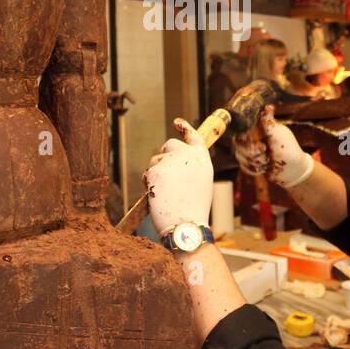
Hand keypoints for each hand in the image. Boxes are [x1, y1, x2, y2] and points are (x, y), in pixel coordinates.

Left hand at [143, 118, 213, 238]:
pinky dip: (149, 185)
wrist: (186, 226)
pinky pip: (147, 174)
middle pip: (169, 145)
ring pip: (155, 161)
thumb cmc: (193, 210)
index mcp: (202, 159)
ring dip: (156, 174)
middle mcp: (188, 156)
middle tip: (163, 174)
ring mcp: (171, 162)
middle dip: (163, 156)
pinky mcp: (155, 170)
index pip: (194, 136)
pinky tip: (159, 197)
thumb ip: (190, 167)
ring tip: (166, 195)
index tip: (177, 122)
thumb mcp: (199, 183)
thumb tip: (173, 161)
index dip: (185, 128)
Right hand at [232, 105, 314, 187]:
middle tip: (265, 151)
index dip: (247, 138)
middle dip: (252, 152)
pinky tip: (264, 168)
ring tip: (267, 161)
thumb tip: (268, 105)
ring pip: (240, 157)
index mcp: (256, 130)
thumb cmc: (288, 148)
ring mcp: (248, 152)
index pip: (241, 130)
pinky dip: (254, 170)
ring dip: (255, 162)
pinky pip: (244, 167)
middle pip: (238, 145)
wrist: (293, 169)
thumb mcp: (279, 133)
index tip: (260, 144)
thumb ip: (269, 121)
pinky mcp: (249, 164)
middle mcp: (250, 139)